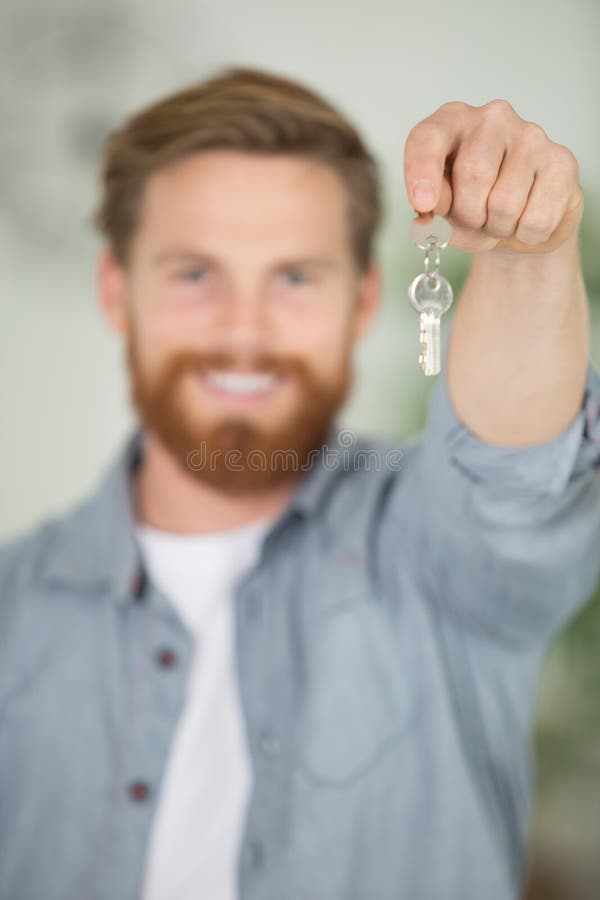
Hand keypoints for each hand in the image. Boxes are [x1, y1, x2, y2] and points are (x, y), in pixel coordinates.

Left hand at [403, 99, 583, 254]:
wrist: (522, 220)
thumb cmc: (474, 206)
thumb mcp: (442, 210)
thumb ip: (432, 208)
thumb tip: (428, 211)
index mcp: (450, 122)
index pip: (428, 139)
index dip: (422, 172)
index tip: (424, 204)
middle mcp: (491, 119)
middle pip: (473, 175)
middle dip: (468, 215)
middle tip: (473, 219)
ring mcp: (530, 135)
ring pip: (505, 202)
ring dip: (497, 227)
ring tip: (499, 218)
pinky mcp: (561, 161)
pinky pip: (537, 218)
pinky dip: (526, 234)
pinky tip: (526, 219)